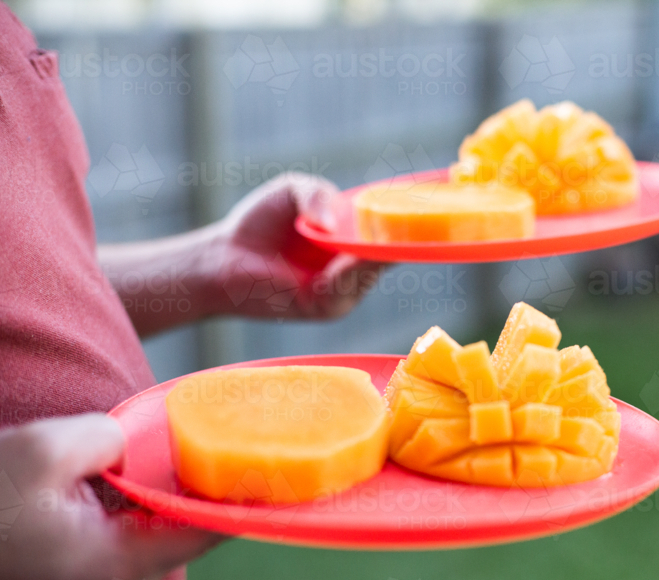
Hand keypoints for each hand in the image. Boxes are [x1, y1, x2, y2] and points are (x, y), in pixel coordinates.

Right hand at [0, 414, 222, 579]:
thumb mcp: (44, 450)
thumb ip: (111, 438)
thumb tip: (141, 443)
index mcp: (118, 566)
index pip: (207, 529)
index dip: (242, 493)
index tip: (274, 464)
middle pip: (184, 526)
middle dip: (188, 480)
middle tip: (196, 435)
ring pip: (158, 529)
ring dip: (154, 491)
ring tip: (132, 458)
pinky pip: (134, 538)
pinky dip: (135, 507)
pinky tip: (116, 479)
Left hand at [98, 172, 387, 335]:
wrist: (224, 256)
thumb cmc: (260, 224)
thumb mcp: (292, 192)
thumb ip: (316, 194)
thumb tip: (336, 223)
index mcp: (353, 240)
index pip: (391, 232)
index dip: (410, 222)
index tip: (434, 208)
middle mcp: (354, 267)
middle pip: (390, 254)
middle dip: (401, 239)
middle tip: (416, 222)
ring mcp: (343, 290)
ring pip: (369, 273)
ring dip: (372, 256)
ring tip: (370, 240)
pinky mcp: (325, 308)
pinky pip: (345, 291)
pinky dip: (347, 274)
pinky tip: (343, 261)